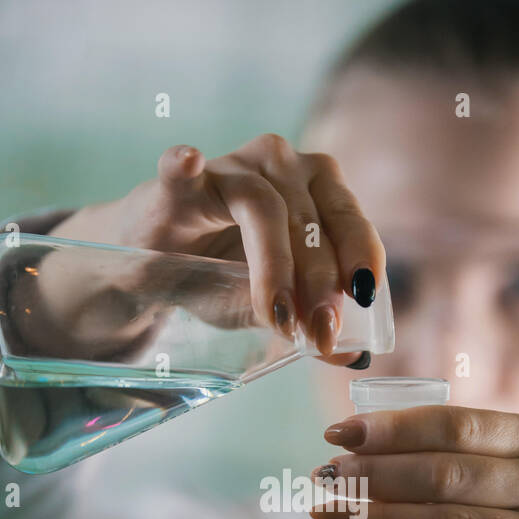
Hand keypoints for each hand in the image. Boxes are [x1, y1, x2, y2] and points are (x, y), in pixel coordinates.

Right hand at [46, 135, 385, 359]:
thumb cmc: (220, 277)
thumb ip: (310, 322)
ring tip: (278, 316)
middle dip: (320, 281)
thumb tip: (353, 356)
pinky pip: (182, 173)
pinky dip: (183, 167)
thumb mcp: (271, 306)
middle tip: (320, 332)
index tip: (364, 302)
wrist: (153, 272)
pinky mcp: (179, 184)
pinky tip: (188, 162)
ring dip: (276, 266)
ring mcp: (228, 168)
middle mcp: (279, 166)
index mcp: (316, 188)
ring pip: (263, 207)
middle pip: (311, 218)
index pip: (348, 220)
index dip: (360, 261)